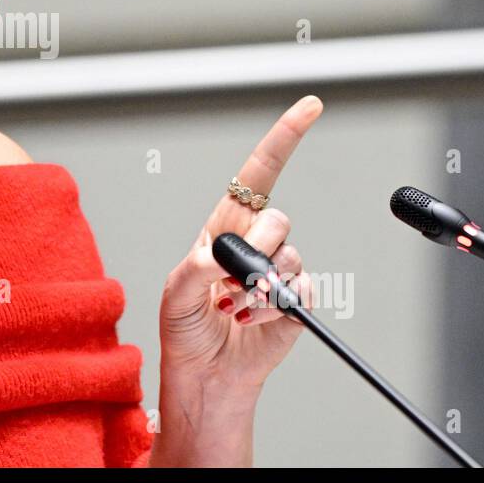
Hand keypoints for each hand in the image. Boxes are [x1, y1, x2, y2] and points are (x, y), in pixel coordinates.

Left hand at [150, 95, 322, 465]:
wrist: (206, 375)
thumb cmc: (184, 330)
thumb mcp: (174, 293)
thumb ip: (195, 268)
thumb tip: (221, 255)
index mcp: (225, 227)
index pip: (259, 172)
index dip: (284, 138)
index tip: (310, 107)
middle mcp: (255, 243)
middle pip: (278, 218)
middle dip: (258, 246)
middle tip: (231, 280)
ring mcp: (278, 270)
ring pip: (291, 254)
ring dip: (260, 285)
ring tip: (234, 306)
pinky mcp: (295, 300)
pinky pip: (302, 289)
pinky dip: (275, 305)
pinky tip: (251, 318)